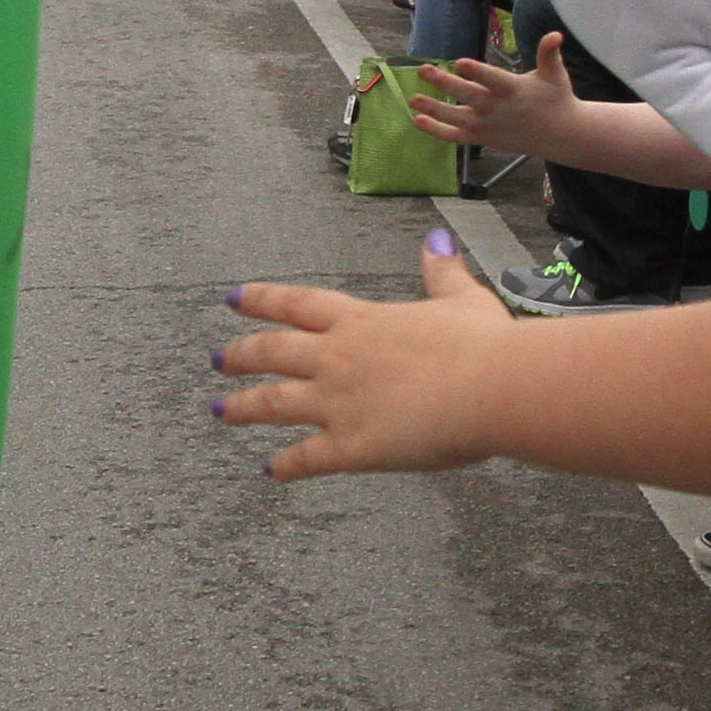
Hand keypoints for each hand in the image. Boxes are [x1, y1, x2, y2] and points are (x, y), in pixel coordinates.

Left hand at [217, 239, 513, 477]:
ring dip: (242, 407)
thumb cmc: (484, 345)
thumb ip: (442, 273)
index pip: (299, 305)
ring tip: (219, 410)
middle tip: (217, 359)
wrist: (492, 387)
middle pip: (273, 352)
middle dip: (240, 354)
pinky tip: (270, 470)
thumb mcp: (462, 300)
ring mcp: (338, 402)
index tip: (234, 298)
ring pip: (273, 403)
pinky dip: (285, 465)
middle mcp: (338, 357)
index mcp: (362, 321)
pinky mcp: (350, 446)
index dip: (262, 300)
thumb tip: (437, 240)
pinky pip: (305, 458)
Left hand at [411, 34, 574, 151]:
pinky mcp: (483, 138)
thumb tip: (556, 34)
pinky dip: (437, 130)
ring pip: (457, 118)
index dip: (476, 71)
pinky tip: (418, 120)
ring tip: (413, 99)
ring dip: (434, 109)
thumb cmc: (556, 99)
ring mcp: (488, 125)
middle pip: (467, 95)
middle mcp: (498, 108)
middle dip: (445, 83)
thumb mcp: (554, 74)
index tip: (460, 62)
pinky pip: (456, 136)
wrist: (561, 135)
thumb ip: (549, 53)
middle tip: (424, 69)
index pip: (492, 79)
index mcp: (514, 89)